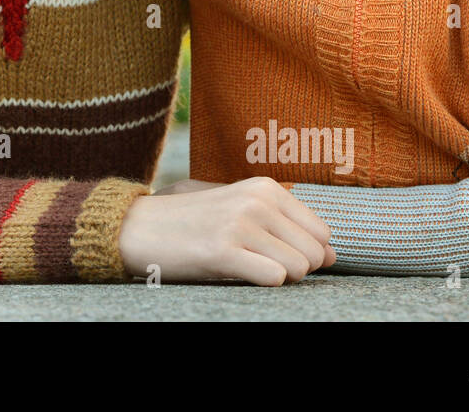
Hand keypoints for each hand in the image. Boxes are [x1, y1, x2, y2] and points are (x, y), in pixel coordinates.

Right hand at [119, 177, 336, 285]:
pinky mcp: (222, 250)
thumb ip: (285, 225)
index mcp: (266, 187)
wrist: (136, 227)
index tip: (271, 252)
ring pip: (298, 269)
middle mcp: (257, 200)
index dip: (304, 253)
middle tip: (254, 261)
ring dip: (275, 276)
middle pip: (315, 254)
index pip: (322, 233)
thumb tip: (332, 255)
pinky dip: (260, 282)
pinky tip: (233, 271)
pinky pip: (273, 278)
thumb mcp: (240, 208)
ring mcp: (240, 224)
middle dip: (294, 268)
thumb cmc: (191, 222)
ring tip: (240, 263)